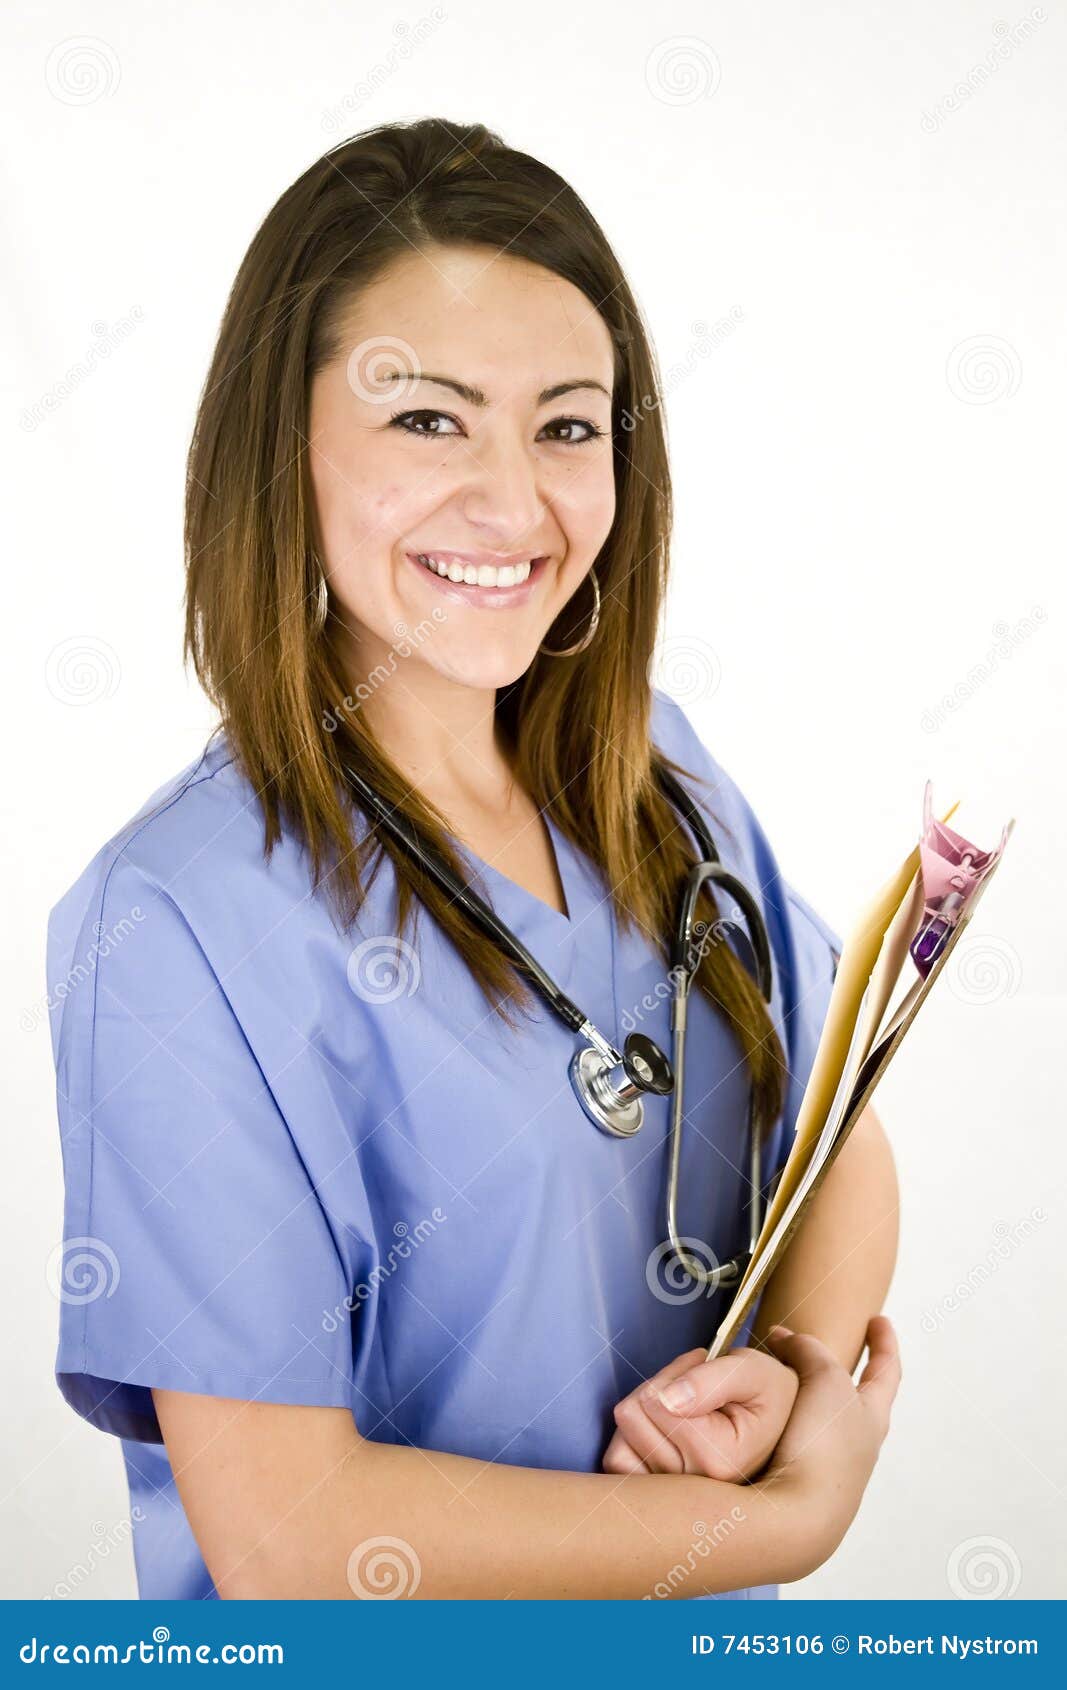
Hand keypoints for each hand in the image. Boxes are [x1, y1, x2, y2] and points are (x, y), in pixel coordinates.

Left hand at [602, 1343, 799, 1481]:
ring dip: (645, 1411)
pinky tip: (663, 1430)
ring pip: (622, 1436)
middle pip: (633, 1415)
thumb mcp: (751, 1371)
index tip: (705, 1370)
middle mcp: (694, 1489)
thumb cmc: (765, 1392)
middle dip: (658, 1389)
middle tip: (694, 1388)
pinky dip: (631, 1438)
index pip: (657, 1401)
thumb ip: (710, 1380)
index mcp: (719, 1462)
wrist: (780, 1421)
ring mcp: (673, 1498)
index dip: (676, 1374)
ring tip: (681, 1407)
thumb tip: (665, 1401)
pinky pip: (617, 1462)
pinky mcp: (657, 1499)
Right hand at [760, 1317, 901, 1568]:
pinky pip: (788, 1440)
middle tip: (809, 1351)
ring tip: (772, 1379)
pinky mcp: (797, 1483)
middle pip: (853, 1399)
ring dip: (798, 1399)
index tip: (880, 1321)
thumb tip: (788, 1341)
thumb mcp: (824, 1378)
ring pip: (816, 1421)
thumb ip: (808, 1349)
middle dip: (833, 1372)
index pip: (887, 1372)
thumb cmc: (823, 1444)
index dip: (884, 1344)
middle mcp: (857, 1445)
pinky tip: (756, 1417)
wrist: (800, 1515)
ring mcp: (828, 1468)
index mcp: (872, 1416)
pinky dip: (775, 1421)